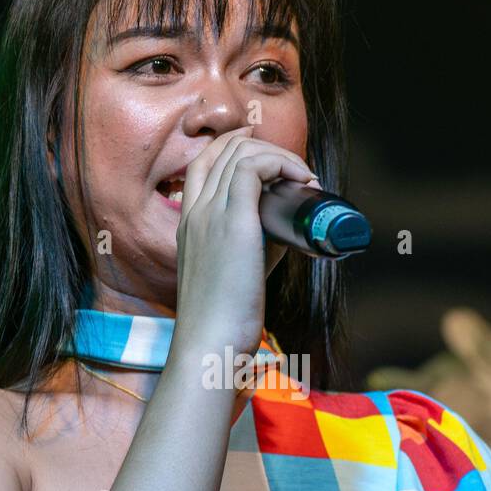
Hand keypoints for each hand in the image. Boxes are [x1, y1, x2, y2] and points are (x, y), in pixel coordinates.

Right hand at [173, 125, 317, 359]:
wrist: (210, 343)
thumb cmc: (225, 317)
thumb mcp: (237, 271)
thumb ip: (257, 243)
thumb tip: (288, 228)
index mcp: (187, 222)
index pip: (202, 162)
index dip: (235, 148)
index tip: (271, 160)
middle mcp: (195, 211)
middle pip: (223, 149)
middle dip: (265, 148)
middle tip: (296, 173)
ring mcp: (210, 214)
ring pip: (240, 151)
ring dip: (279, 156)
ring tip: (304, 179)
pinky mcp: (233, 222)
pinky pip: (254, 166)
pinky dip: (282, 164)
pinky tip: (302, 181)